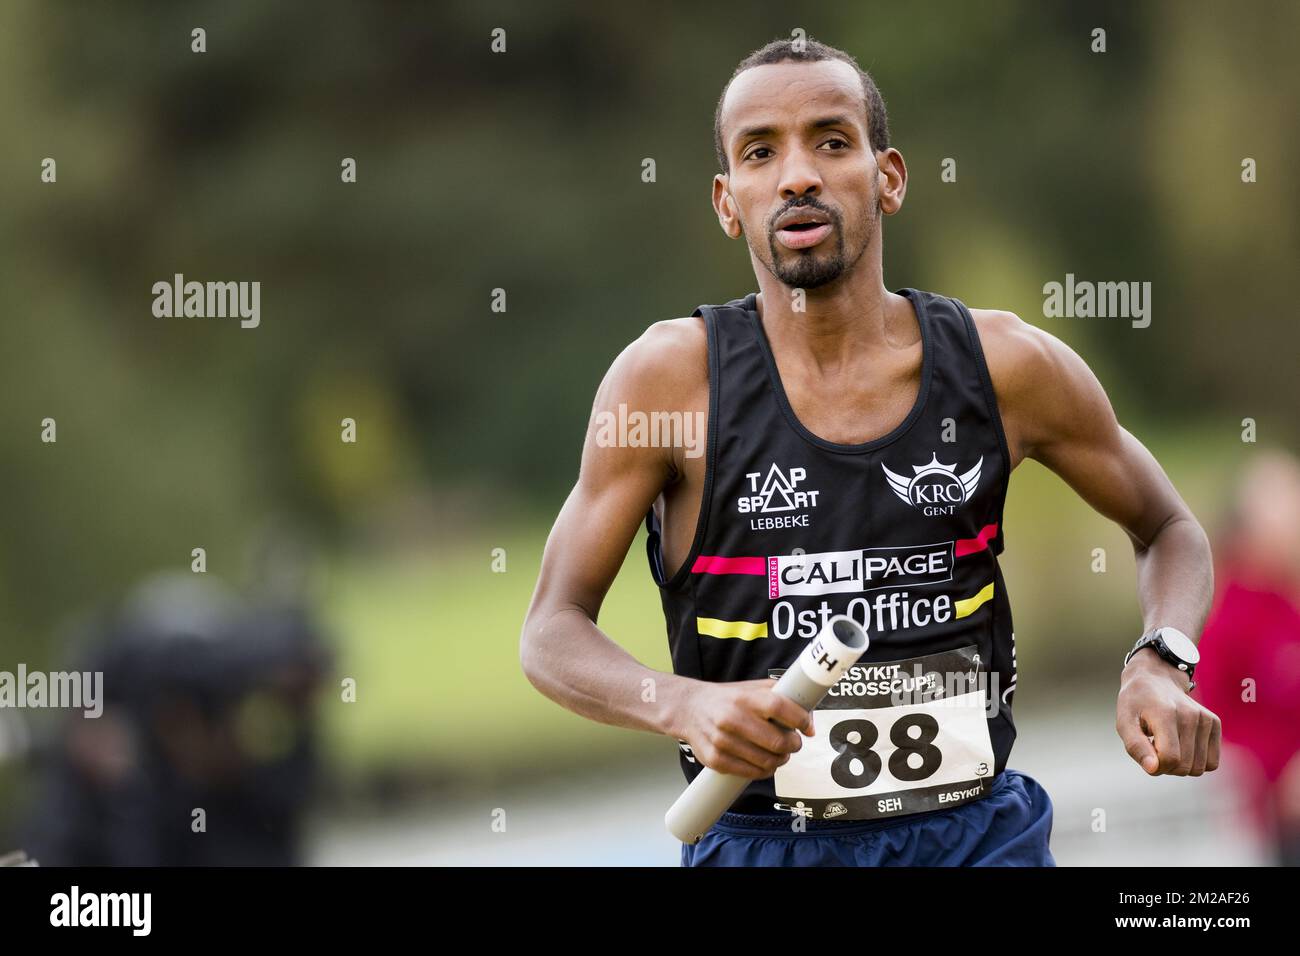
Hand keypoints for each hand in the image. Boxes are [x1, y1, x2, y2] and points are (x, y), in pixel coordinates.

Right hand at [675, 678, 814, 779]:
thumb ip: (780, 695)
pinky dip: (764, 771)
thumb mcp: (751, 688)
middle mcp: (732, 718)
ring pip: (767, 761)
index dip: (800, 720)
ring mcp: (722, 741)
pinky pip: (751, 773)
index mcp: (744, 698)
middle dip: (794, 745)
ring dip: (781, 760)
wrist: (689, 709)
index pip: (780, 708)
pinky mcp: (715, 760)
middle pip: (778, 741)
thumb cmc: (727, 699)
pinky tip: (764, 763)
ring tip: (780, 753)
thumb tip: (808, 719)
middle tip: (794, 743)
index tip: (807, 727)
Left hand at [1116, 649, 1220, 775]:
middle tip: (1155, 749)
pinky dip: (1196, 761)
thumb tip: (1153, 769)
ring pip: (1199, 768)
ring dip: (1181, 766)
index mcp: (1165, 714)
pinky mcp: (1214, 723)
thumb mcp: (1124, 722)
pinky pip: (1212, 763)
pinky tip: (1182, 745)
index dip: (1155, 765)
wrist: (1155, 679)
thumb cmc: (1136, 703)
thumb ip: (1136, 746)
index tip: (1146, 753)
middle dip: (1166, 767)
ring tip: (1168, 746)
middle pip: (1185, 766)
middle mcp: (1190, 715)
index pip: (1169, 758)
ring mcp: (1205, 719)